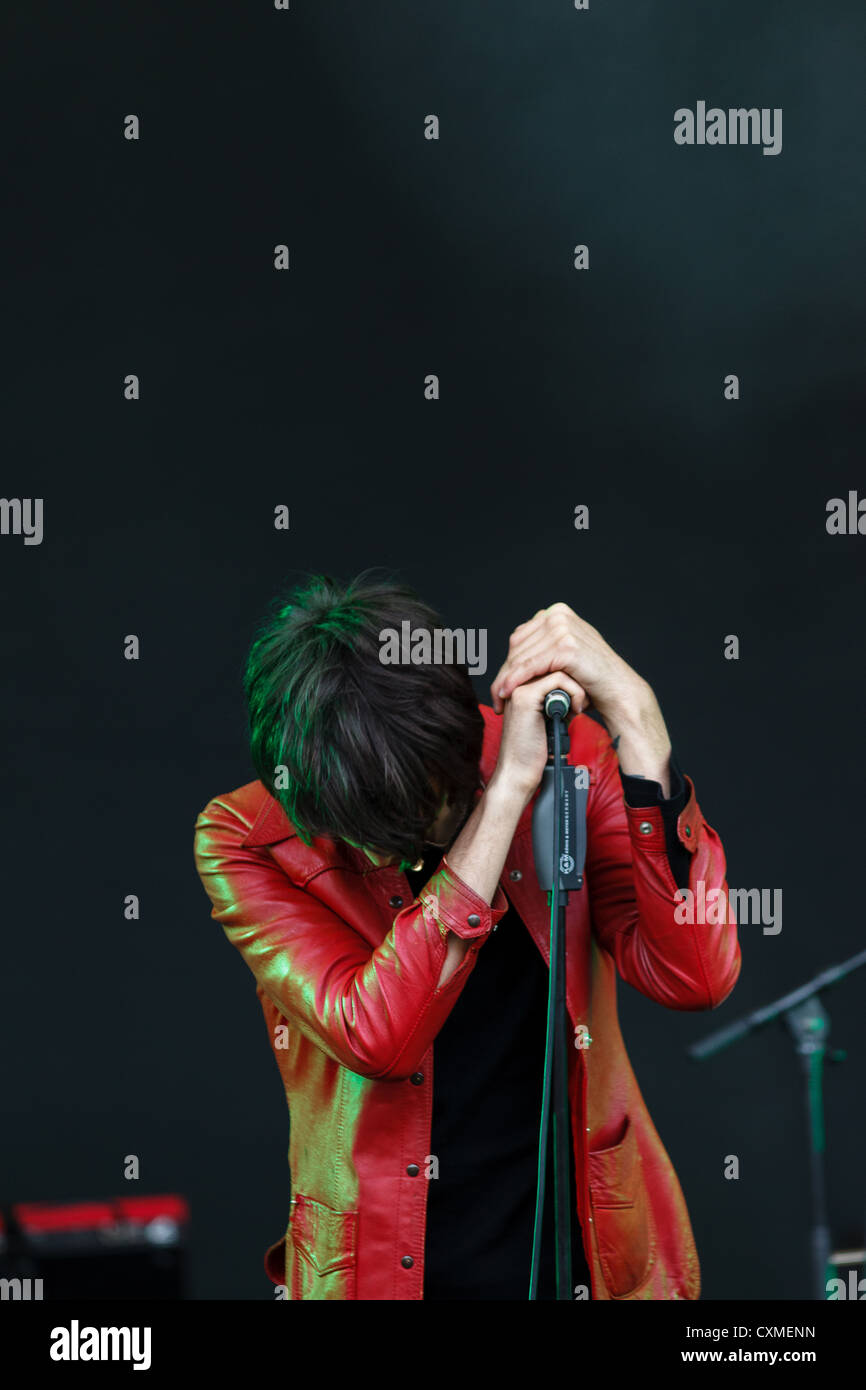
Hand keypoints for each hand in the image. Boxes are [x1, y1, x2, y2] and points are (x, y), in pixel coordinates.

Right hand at [488, 670, 586, 808]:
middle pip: (553, 661)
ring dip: (576, 688)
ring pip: (558, 668)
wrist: (518, 772)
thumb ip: (554, 699)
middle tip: (581, 702)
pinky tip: (574, 712)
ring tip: (577, 709)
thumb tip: (575, 685)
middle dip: (574, 680)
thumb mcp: (547, 718)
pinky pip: (559, 680)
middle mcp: (516, 682)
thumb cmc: (533, 751)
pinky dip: (574, 694)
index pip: (549, 663)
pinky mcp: (526, 697)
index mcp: (519, 685)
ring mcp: (518, 687)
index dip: (569, 677)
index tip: (579, 697)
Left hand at [490, 603, 672, 793]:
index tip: (500, 682)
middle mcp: (558, 615)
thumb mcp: (565, 651)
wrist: (616, 688)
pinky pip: (531, 666)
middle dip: (504, 672)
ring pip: (522, 657)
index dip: (507, 661)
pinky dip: (516, 680)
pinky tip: (507, 692)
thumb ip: (545, 643)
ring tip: (499, 699)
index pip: (520, 637)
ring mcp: (563, 629)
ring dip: (506, 680)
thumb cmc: (591, 676)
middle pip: (518, 646)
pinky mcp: (566, 647)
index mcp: (556, 612)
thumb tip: (517, 646)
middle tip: (495, 695)